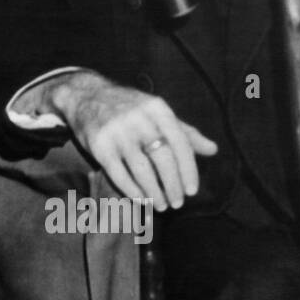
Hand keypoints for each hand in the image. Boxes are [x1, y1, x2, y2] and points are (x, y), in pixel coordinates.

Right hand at [45, 70, 217, 210]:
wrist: (86, 95)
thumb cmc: (129, 107)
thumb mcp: (158, 112)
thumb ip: (185, 132)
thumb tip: (213, 150)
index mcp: (158, 109)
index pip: (180, 144)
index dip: (188, 170)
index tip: (192, 191)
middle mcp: (138, 118)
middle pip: (162, 159)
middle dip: (172, 185)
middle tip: (177, 202)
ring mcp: (117, 132)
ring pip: (141, 170)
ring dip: (154, 192)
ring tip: (161, 205)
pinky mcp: (99, 145)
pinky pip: (119, 174)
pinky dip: (132, 190)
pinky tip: (141, 199)